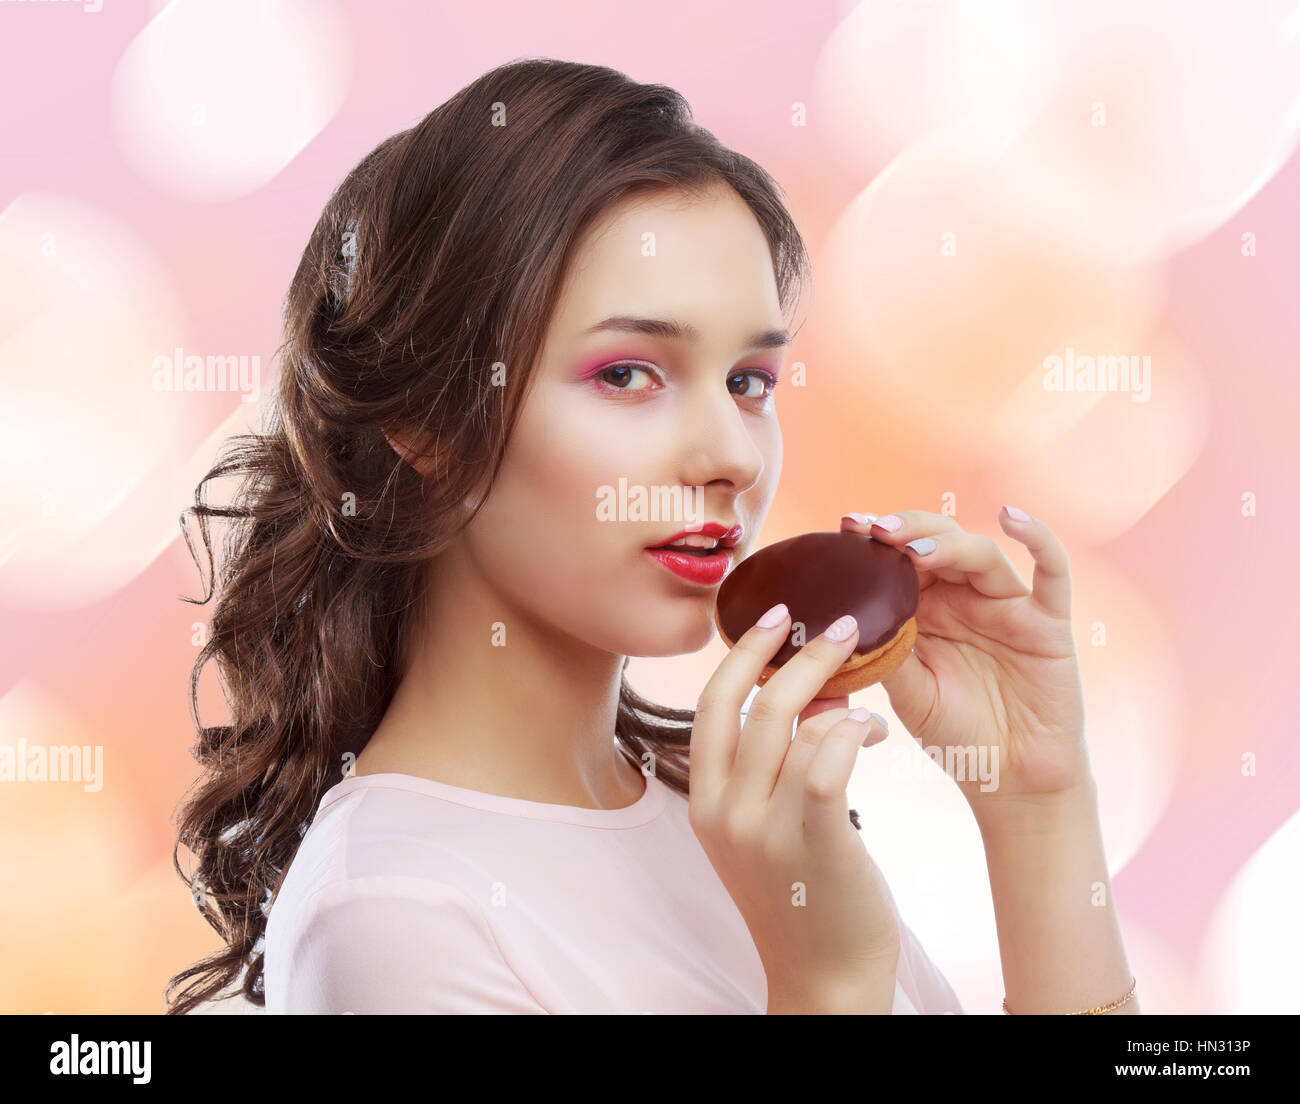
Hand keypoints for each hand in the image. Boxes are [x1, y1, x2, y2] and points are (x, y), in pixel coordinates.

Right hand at [691, 603, 900, 1011]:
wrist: (823, 978)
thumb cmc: (802, 895)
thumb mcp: (761, 829)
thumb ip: (772, 766)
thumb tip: (814, 694)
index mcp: (705, 802)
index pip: (711, 704)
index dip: (742, 653)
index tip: (774, 617)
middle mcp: (726, 811)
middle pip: (756, 704)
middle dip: (799, 653)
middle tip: (839, 625)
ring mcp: (768, 829)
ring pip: (797, 725)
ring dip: (839, 691)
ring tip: (867, 692)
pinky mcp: (818, 842)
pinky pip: (830, 760)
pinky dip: (853, 731)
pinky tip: (872, 732)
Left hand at [833, 507, 1092, 815]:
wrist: (1008, 778)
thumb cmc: (954, 733)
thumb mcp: (907, 692)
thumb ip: (883, 653)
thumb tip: (840, 620)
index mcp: (926, 608)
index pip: (901, 558)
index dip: (876, 541)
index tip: (846, 527)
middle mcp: (965, 598)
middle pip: (939, 541)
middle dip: (907, 531)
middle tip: (876, 532)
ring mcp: (1007, 606)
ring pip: (981, 554)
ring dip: (948, 544)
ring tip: (916, 551)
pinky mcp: (1048, 621)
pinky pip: (1053, 571)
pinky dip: (1039, 538)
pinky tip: (1013, 517)